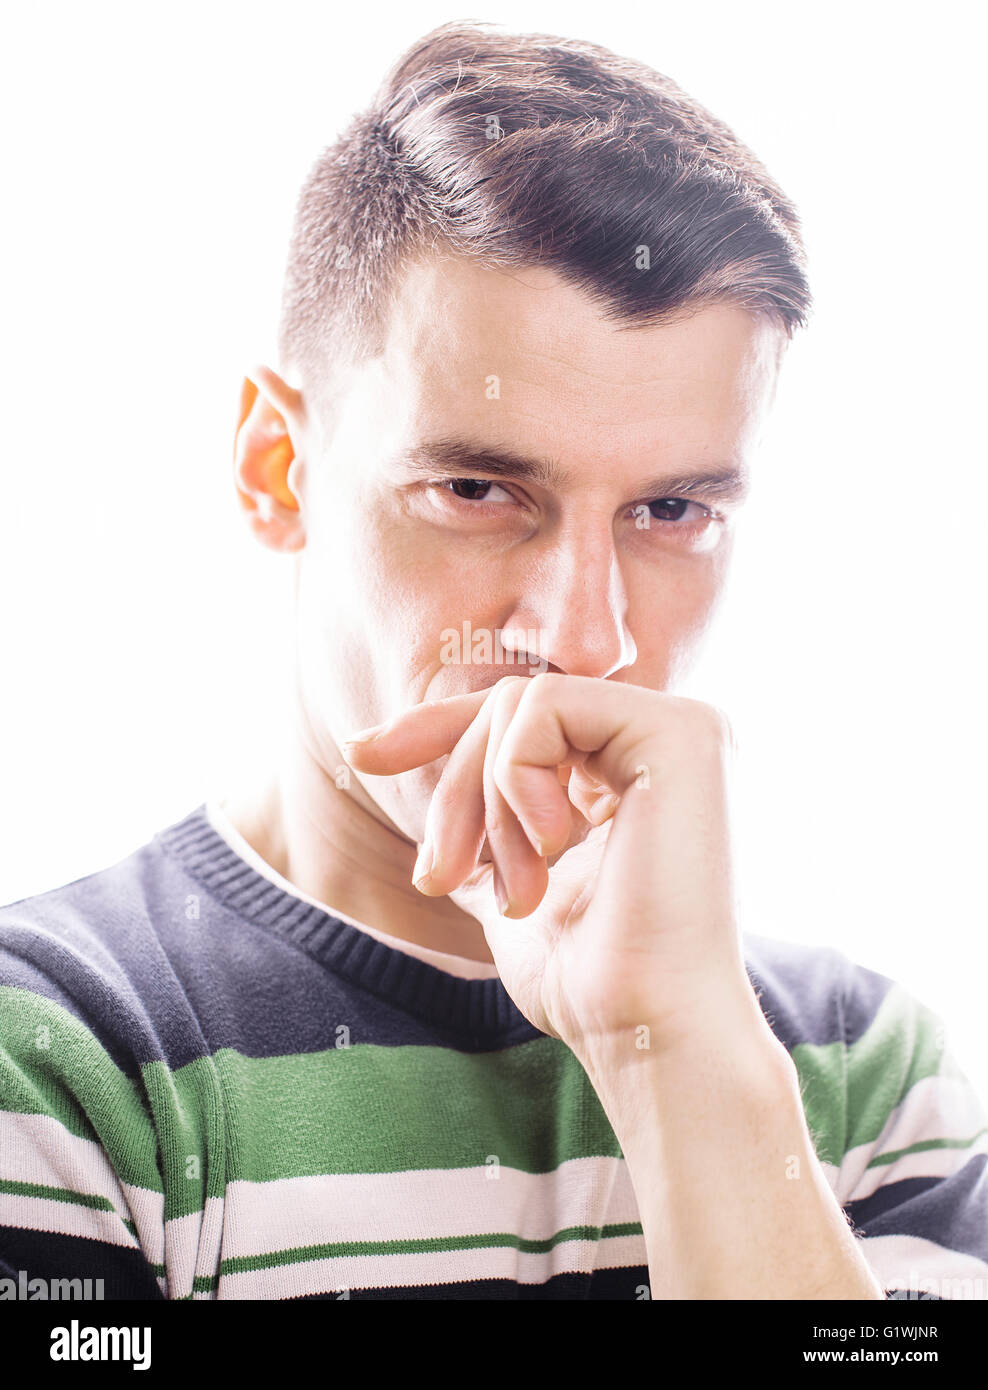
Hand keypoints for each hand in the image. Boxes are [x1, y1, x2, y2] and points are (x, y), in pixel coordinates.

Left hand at [344, 674, 761, 1056]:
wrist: (644, 1029)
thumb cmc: (586, 981)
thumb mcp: (504, 881)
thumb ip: (478, 822)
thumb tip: (383, 759)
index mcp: (630, 768)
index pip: (518, 718)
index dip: (435, 727)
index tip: (358, 754)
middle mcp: (660, 737)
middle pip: (509, 709)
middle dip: (455, 792)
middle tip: (442, 878)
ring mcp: (680, 728)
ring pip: (521, 704)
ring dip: (485, 801)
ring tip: (512, 891)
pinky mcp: (682, 731)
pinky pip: (547, 703)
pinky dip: (516, 774)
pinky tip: (549, 846)